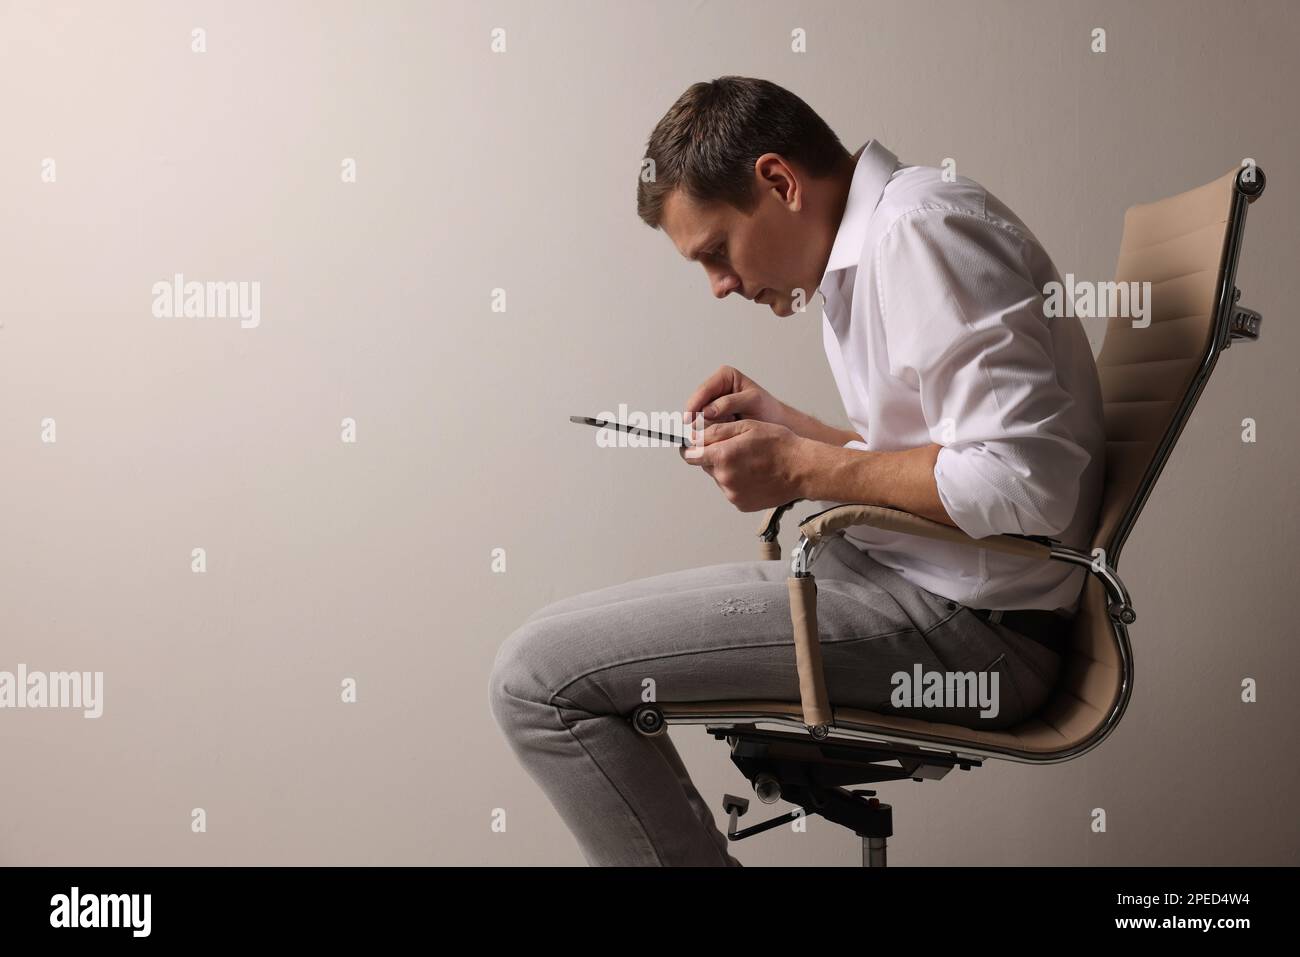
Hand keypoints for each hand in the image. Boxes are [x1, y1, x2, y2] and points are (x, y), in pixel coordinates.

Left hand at [679, 419, 810, 511]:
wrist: (802, 470)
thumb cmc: (779, 446)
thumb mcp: (746, 427)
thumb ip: (716, 431)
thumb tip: (695, 435)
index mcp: (722, 457)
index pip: (690, 454)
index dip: (690, 447)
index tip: (694, 444)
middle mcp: (724, 478)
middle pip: (706, 465)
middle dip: (715, 455)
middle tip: (737, 448)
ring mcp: (732, 493)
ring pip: (719, 477)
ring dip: (727, 468)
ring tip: (750, 462)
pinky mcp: (741, 503)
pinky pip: (731, 489)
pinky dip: (738, 481)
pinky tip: (754, 474)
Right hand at [682, 365, 788, 429]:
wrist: (776, 424)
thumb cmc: (767, 410)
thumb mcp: (752, 401)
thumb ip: (729, 403)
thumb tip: (707, 410)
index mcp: (725, 376)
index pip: (704, 390)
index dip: (695, 405)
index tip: (689, 419)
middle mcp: (717, 388)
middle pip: (697, 404)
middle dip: (701, 418)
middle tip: (714, 428)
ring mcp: (714, 404)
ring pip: (699, 418)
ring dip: (708, 427)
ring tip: (726, 429)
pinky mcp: (715, 419)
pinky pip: (705, 427)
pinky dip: (711, 433)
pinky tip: (723, 434)